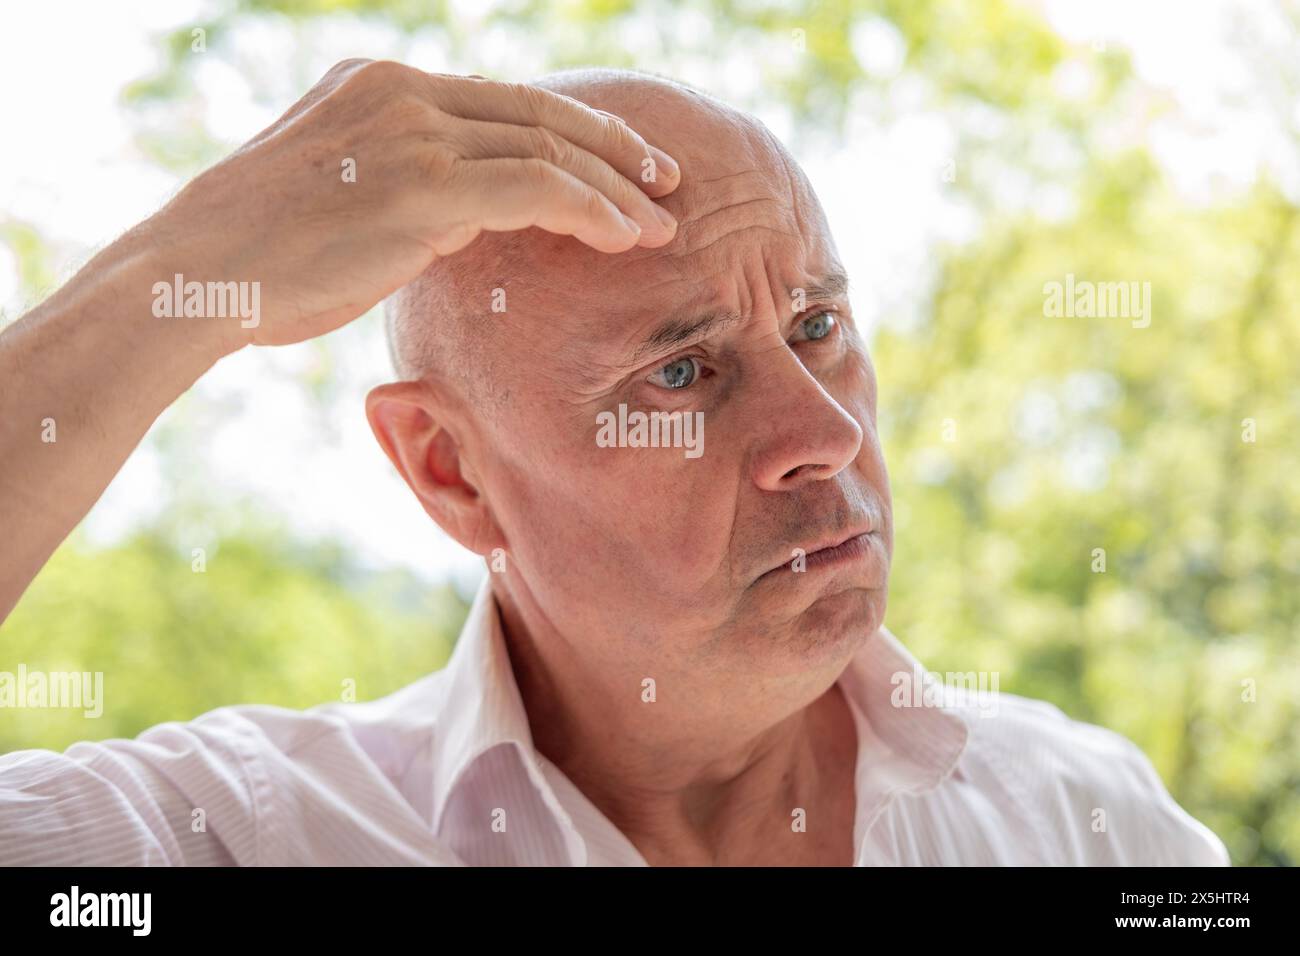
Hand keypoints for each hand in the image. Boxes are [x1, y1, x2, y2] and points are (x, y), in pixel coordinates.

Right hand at [140, 59, 680, 351]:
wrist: (193, 277)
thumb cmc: (258, 260)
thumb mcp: (335, 196)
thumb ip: (402, 183)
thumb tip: (462, 214)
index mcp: (381, 87)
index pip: (503, 101)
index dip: (572, 133)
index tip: (618, 164)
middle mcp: (402, 93)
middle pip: (540, 111)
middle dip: (614, 149)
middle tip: (665, 180)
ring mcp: (411, 133)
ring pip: (549, 147)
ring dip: (616, 187)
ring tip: (660, 222)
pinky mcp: (422, 184)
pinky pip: (537, 186)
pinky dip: (592, 210)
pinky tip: (624, 238)